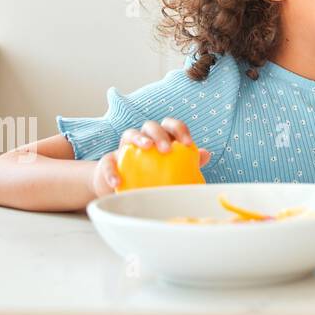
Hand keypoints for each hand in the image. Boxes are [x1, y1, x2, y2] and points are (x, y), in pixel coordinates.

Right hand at [89, 118, 211, 196]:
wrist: (125, 189)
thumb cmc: (154, 174)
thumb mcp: (172, 168)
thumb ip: (189, 160)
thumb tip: (206, 154)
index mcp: (161, 137)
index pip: (171, 125)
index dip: (180, 129)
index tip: (188, 143)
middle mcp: (143, 137)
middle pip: (151, 126)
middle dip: (160, 134)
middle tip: (166, 149)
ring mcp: (125, 147)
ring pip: (130, 133)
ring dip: (139, 138)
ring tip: (146, 147)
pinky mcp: (109, 161)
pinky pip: (108, 163)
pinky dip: (112, 171)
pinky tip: (117, 181)